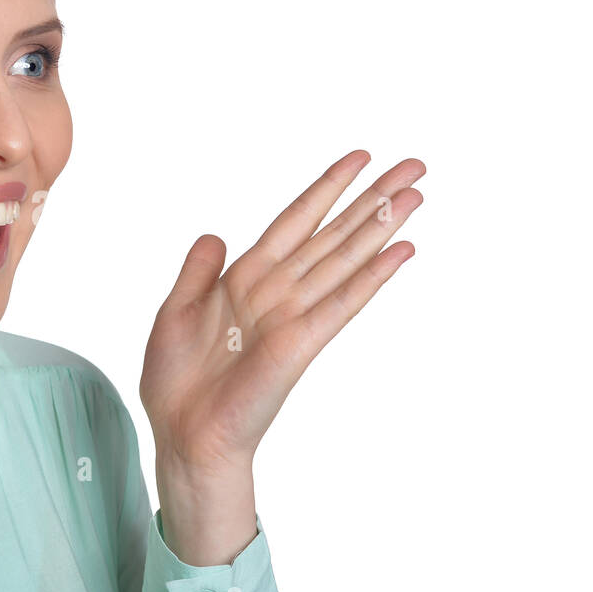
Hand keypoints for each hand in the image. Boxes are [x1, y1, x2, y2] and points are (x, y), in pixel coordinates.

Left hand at [139, 150, 423, 562]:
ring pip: (345, 258)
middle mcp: (277, 290)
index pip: (296, 220)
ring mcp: (292, 314)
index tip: (361, 158)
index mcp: (245, 278)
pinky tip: (401, 251)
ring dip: (382, 226)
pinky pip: (342, 303)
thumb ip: (198, 271)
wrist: (182, 433)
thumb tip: (215, 234)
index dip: (327, 188)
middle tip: (415, 165)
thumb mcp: (175, 311)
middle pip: (333, 232)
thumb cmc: (176, 381)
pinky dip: (371, 277)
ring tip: (417, 194)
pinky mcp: (301, 344)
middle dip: (373, 198)